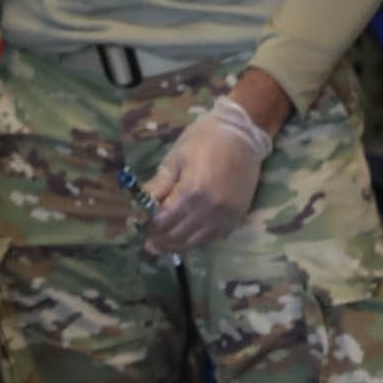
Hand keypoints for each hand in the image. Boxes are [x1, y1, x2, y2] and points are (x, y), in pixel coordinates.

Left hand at [141, 94, 272, 256]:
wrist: (242, 137)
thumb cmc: (205, 140)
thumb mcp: (176, 157)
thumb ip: (159, 184)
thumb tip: (141, 205)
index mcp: (192, 191)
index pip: (164, 220)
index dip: (150, 227)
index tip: (140, 227)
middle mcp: (210, 209)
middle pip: (177, 234)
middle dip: (160, 240)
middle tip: (148, 242)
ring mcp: (224, 216)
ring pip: (194, 242)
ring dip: (176, 245)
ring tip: (162, 246)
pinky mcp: (235, 219)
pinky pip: (211, 239)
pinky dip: (194, 241)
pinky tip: (184, 239)